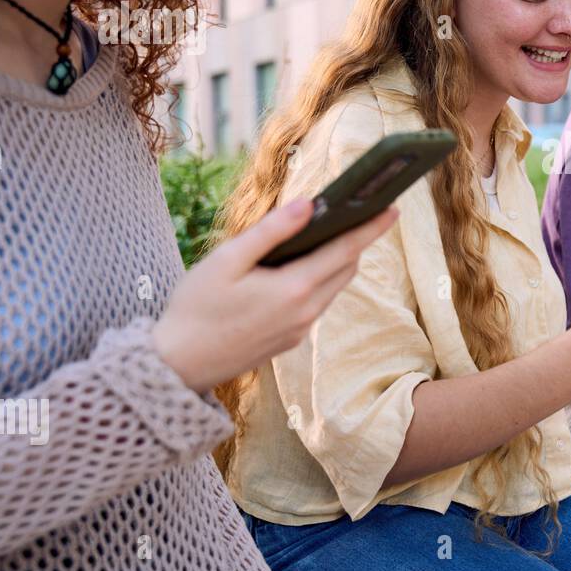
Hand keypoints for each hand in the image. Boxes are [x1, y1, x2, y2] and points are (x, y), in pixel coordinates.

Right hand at [155, 200, 399, 393]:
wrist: (177, 366)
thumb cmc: (195, 307)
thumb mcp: (228, 260)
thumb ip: (272, 231)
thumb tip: (309, 204)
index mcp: (294, 289)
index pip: (346, 250)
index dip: (371, 228)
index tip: (393, 207)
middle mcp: (306, 312)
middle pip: (345, 269)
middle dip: (356, 241)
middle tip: (361, 212)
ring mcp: (300, 330)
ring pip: (332, 287)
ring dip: (338, 261)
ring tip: (334, 232)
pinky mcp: (291, 340)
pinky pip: (317, 303)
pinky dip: (319, 280)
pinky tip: (303, 265)